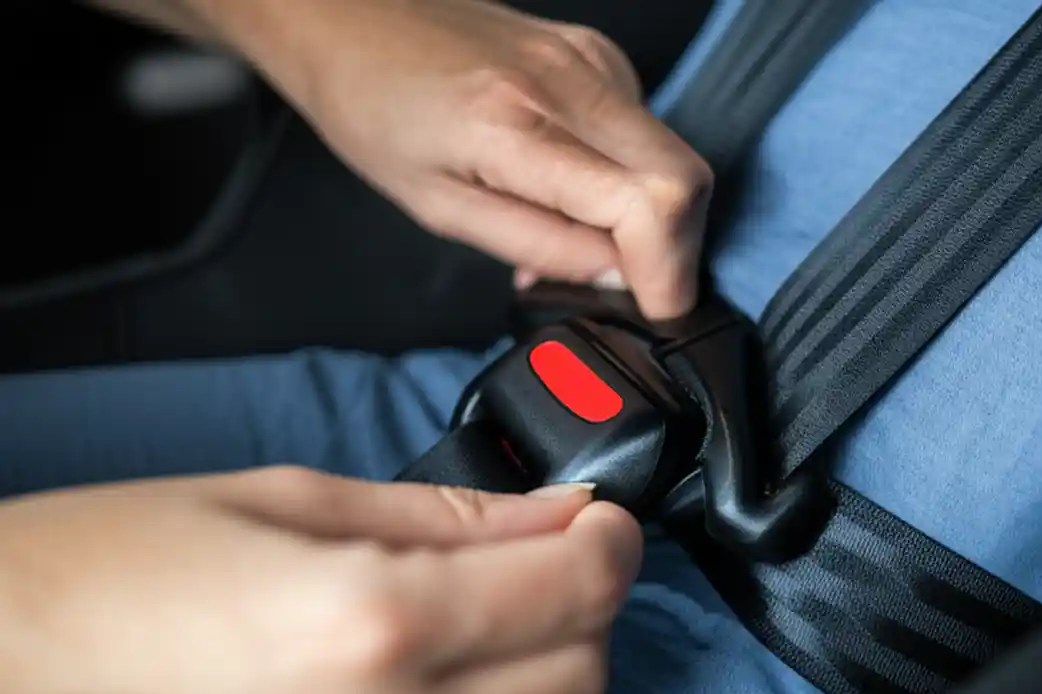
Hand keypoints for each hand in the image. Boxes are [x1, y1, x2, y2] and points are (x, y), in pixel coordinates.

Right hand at [0, 467, 641, 693]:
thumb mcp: (287, 503)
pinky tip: (449, 678)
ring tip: (487, 614)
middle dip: (582, 603)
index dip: (610, 540)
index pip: (574, 587)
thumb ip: (444, 517)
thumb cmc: (113, 575)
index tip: (601, 519)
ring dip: (545, 667)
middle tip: (543, 556)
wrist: (10, 668)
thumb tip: (550, 513)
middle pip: (579, 674)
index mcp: (375, 622)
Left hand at [200, 0, 711, 318]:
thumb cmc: (374, 110)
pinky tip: (579, 187)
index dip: (666, 273)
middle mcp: (571, 80)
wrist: (353, 16)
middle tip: (630, 291)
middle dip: (673, 253)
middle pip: (686, 181)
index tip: (652, 314)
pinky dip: (632, 178)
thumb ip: (537, 244)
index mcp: (518, 125)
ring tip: (587, 238)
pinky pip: (648, 132)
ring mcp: (592, 58)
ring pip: (675, 158)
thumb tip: (615, 277)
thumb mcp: (439, 208)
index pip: (650, 203)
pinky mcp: (598, 51)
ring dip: (651, 218)